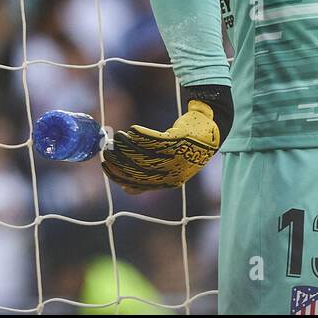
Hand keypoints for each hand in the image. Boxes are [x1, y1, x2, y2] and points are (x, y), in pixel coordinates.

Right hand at [101, 87, 230, 193]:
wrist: (211, 130)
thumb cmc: (187, 149)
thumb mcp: (170, 167)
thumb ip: (151, 177)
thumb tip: (125, 187)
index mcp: (170, 182)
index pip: (139, 185)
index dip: (120, 176)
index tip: (106, 166)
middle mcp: (174, 172)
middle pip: (139, 170)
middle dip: (120, 161)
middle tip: (108, 150)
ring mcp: (178, 157)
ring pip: (145, 154)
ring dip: (127, 145)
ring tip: (117, 137)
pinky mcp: (180, 141)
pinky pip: (155, 140)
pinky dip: (141, 135)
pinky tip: (132, 129)